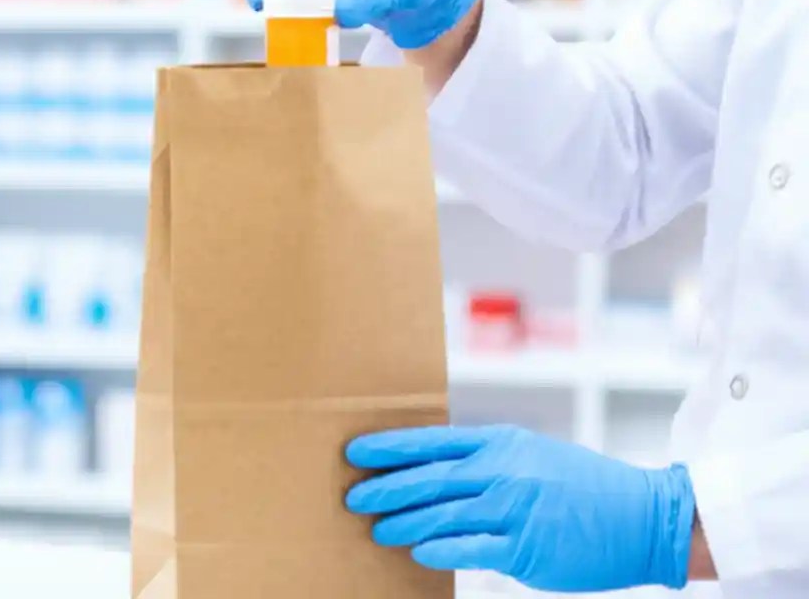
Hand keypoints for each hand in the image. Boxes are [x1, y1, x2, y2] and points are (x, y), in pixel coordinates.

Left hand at [344, 425, 695, 592]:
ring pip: (442, 515)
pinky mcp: (525, 548)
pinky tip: (418, 552)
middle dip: (385, 488)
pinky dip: (439, 549)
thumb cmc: (581, 485)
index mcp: (501, 443)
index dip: (390, 448)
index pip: (432, 442)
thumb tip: (431, 468)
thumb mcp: (531, 453)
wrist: (642, 516)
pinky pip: (470, 549)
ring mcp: (514, 510)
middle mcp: (504, 471)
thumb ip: (483, 458)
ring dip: (402, 523)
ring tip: (376, 529)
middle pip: (429, 479)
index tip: (356, 452)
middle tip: (352, 497)